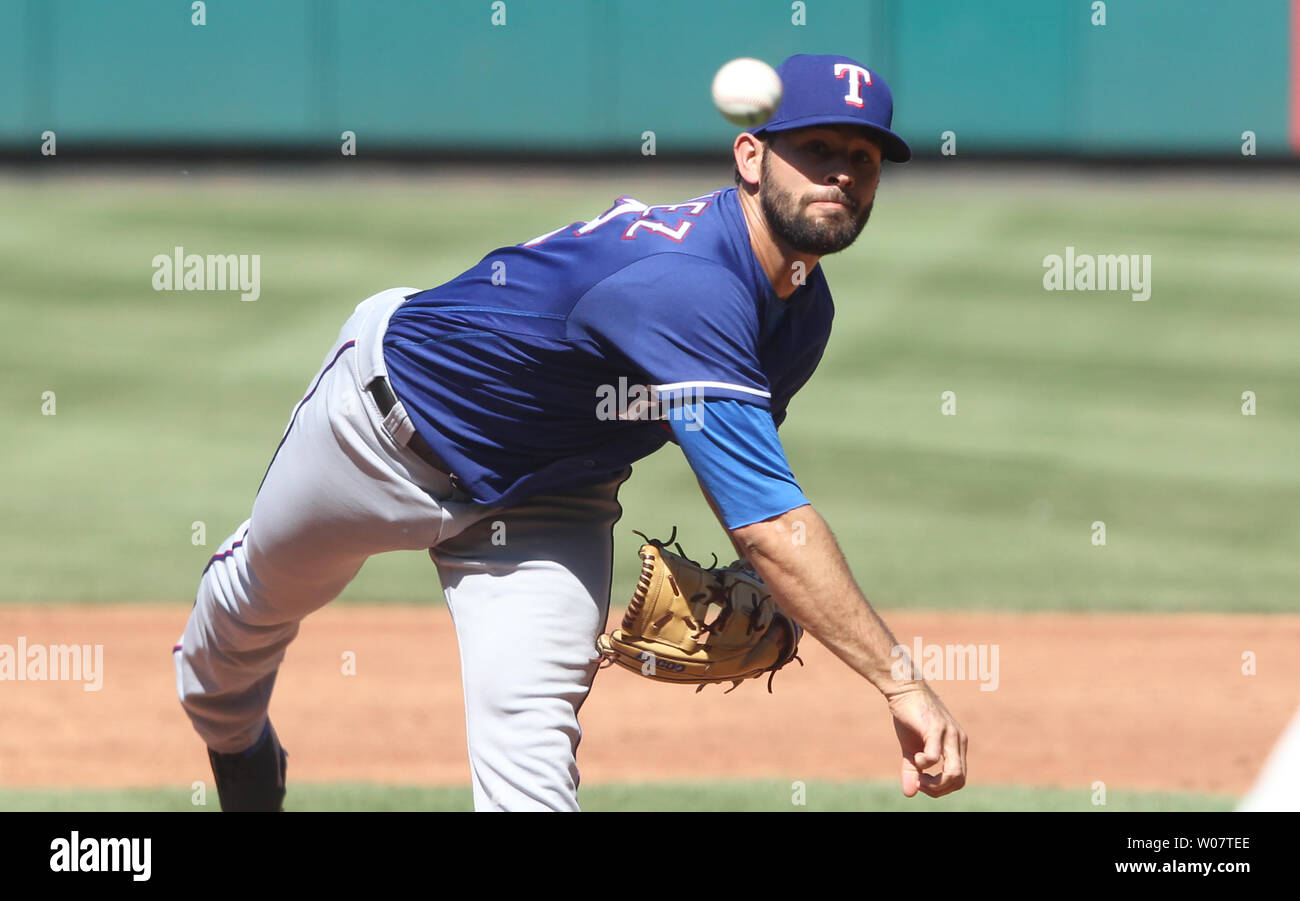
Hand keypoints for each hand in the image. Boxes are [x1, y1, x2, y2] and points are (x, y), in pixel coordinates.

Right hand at [886, 682, 967, 798]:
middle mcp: (958, 741)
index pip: (958, 778)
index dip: (940, 788)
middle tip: (919, 783)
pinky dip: (923, 764)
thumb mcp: (910, 749)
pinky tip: (915, 757)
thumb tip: (909, 794)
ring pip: (954, 773)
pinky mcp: (936, 729)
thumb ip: (913, 771)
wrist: (904, 688)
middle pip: (959, 780)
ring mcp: (949, 734)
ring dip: (934, 783)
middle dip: (938, 790)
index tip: (920, 783)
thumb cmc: (910, 717)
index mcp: (957, 745)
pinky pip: (934, 757)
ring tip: (918, 777)